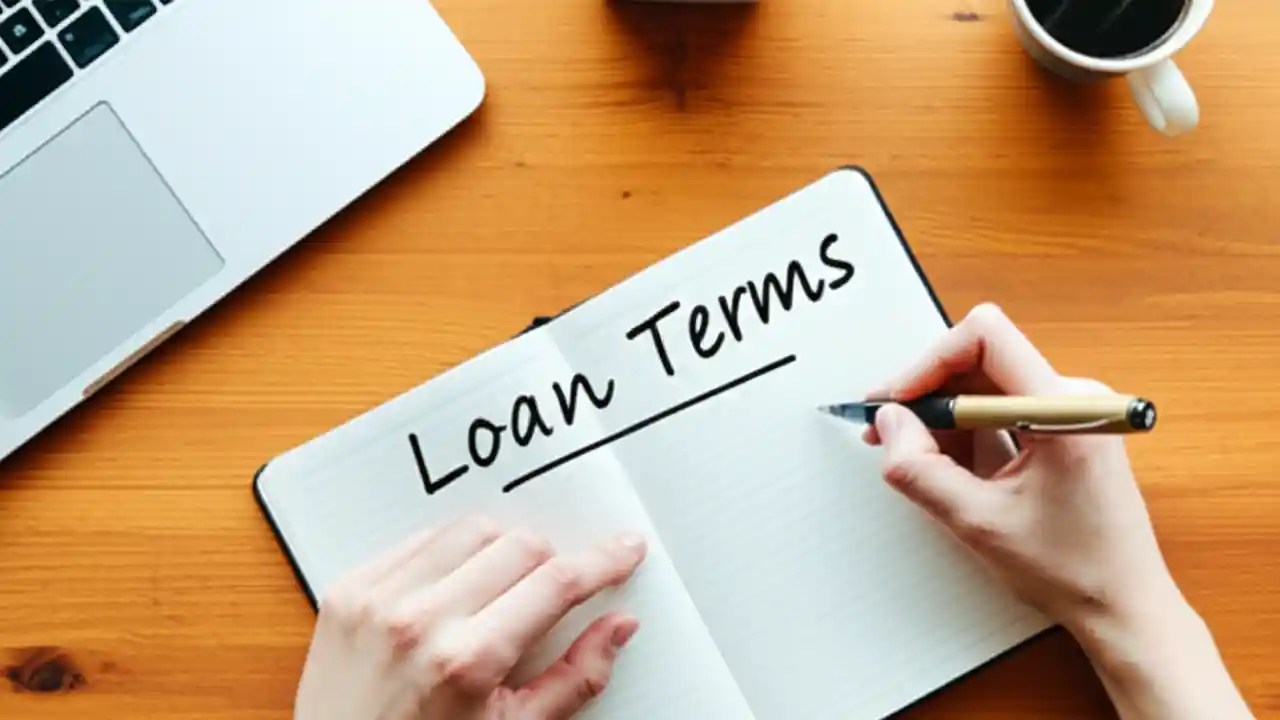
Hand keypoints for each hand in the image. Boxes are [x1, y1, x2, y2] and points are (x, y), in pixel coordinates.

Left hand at [294, 515, 647, 719]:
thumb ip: (574, 678)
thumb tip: (618, 626)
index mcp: (467, 661)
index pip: (556, 584)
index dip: (602, 561)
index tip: (624, 550)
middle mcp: (419, 621)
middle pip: (519, 545)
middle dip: (551, 561)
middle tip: (553, 592)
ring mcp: (378, 600)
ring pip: (471, 529)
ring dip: (500, 549)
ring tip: (500, 590)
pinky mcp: (349, 590)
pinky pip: (419, 539)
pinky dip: (448, 553)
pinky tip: (454, 586)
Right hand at [864, 304, 1251, 719]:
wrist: (1125, 605)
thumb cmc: (1073, 570)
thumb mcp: (978, 523)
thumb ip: (921, 470)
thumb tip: (890, 423)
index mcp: (1063, 409)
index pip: (985, 339)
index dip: (929, 364)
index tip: (896, 402)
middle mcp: (1073, 397)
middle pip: (980, 359)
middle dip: (927, 393)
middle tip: (889, 431)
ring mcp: (1071, 411)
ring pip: (986, 385)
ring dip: (944, 416)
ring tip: (916, 458)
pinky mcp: (1065, 429)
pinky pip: (1002, 409)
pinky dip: (966, 432)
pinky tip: (948, 467)